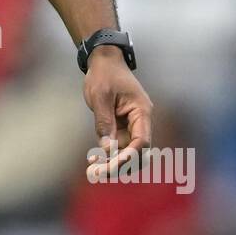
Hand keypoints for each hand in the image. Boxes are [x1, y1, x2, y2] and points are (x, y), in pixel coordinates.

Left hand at [83, 45, 152, 179]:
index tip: (113, 164)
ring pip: (128, 152)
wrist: (103, 60)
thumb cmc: (104, 74)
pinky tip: (93, 160)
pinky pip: (118, 146)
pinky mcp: (121, 126)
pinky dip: (108, 155)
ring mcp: (131, 125)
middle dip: (121, 165)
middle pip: (138, 152)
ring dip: (114, 163)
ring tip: (93, 171)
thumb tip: (107, 149)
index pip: (142, 141)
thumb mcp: (100, 96)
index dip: (130, 156)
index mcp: (141, 111)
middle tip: (99, 174)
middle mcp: (140, 120)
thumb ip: (104, 122)